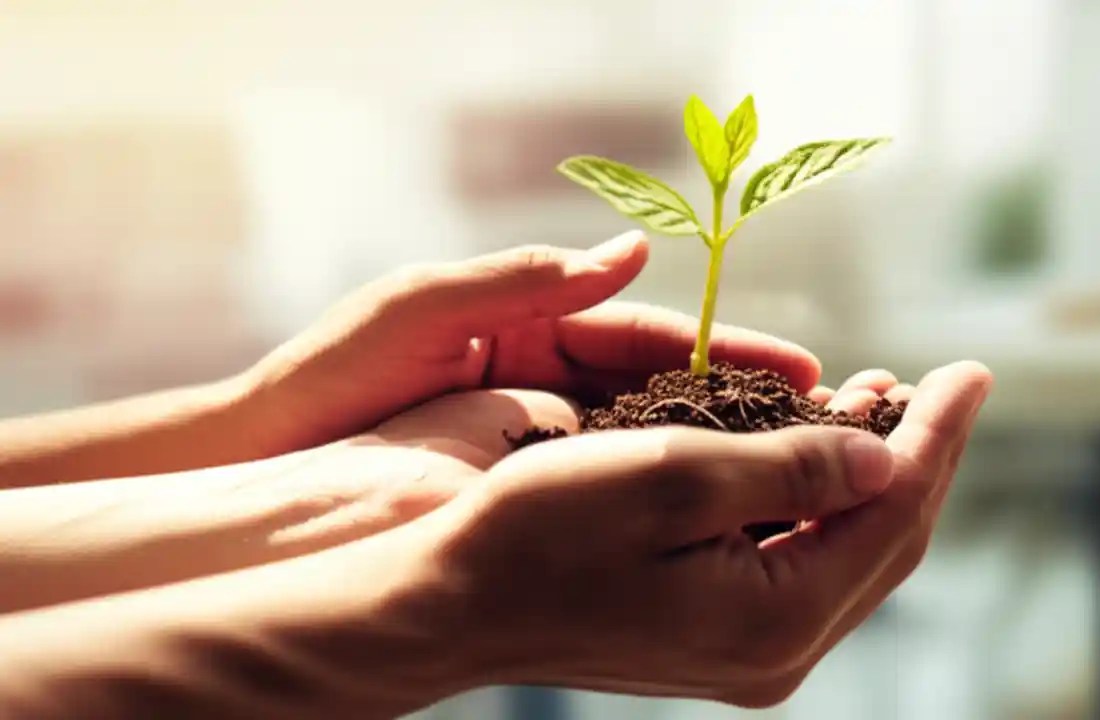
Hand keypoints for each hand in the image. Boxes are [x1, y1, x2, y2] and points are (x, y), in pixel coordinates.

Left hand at [243, 232, 820, 454]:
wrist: (262, 463)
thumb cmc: (332, 374)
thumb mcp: (425, 307)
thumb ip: (524, 279)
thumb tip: (632, 253)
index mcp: (527, 319)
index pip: (646, 335)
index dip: (726, 351)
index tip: (803, 370)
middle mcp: (544, 376)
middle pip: (662, 392)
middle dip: (742, 407)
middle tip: (829, 426)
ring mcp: (534, 436)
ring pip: (644, 448)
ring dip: (716, 459)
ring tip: (797, 479)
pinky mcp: (516, 487)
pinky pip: (601, 492)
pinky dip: (659, 501)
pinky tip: (715, 522)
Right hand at [360, 361, 990, 706]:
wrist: (450, 601)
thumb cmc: (540, 529)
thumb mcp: (670, 474)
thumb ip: (793, 468)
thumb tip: (888, 461)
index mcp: (774, 616)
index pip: (895, 515)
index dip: (938, 435)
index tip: (972, 370)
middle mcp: (773, 651)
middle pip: (885, 543)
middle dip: (918, 457)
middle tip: (942, 381)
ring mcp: (744, 651)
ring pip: (845, 553)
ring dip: (873, 478)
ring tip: (886, 401)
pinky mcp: (713, 636)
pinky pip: (799, 563)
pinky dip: (820, 504)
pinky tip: (815, 453)